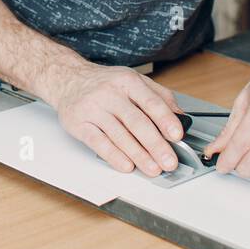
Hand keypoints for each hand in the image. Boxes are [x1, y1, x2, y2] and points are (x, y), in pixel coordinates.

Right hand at [49, 65, 184, 175]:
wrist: (69, 79)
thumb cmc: (105, 83)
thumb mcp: (134, 80)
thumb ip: (159, 96)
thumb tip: (181, 117)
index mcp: (127, 81)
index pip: (150, 102)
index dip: (165, 120)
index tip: (177, 135)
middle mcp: (109, 93)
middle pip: (136, 122)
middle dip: (155, 145)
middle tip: (169, 161)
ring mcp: (93, 108)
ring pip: (119, 135)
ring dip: (138, 155)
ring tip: (153, 168)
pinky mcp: (79, 124)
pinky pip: (98, 143)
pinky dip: (114, 156)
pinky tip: (127, 165)